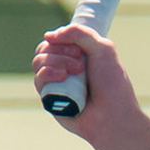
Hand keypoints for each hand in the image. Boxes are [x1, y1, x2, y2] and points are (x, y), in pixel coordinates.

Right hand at [32, 25, 149, 149]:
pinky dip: (48, 73)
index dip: (62, 39)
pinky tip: (62, 77)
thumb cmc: (111, 84)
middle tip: (81, 64)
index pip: (56, 39)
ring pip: (38, 61)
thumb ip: (79, 33)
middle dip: (60, 51)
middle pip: (44, 48)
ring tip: (76, 72)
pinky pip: (38, 78)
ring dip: (56, 61)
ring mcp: (56, 83)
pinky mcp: (48, 98)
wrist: (112, 115)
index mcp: (78, 56)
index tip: (79, 49)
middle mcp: (65, 69)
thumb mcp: (103, 48)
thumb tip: (48, 35)